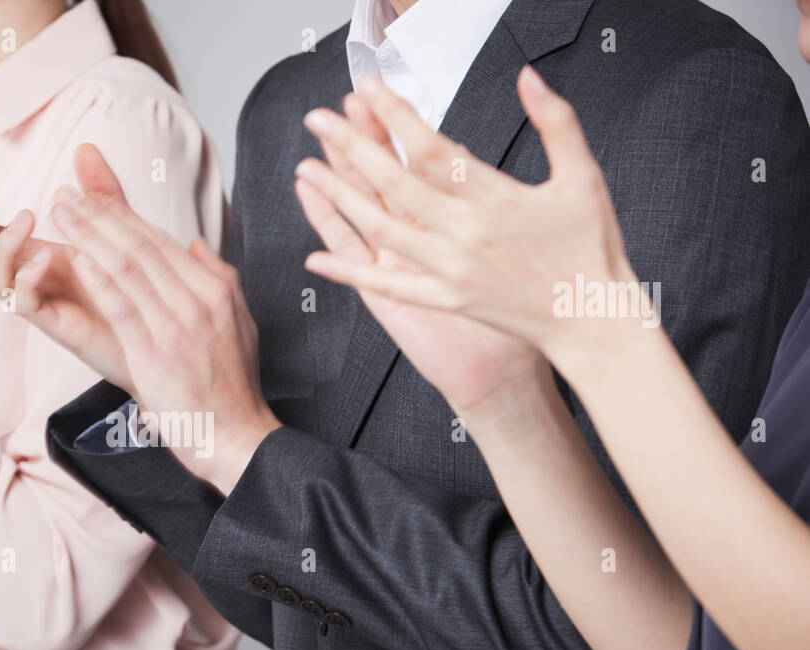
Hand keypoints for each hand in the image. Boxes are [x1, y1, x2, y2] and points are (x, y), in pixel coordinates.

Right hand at [0, 144, 134, 392]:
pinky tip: (46, 257)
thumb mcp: (116, 231)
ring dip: (3, 245)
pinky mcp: (57, 325)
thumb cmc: (130, 286)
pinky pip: (26, 304)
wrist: (156, 336)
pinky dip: (28, 279)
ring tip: (27, 217)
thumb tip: (85, 147)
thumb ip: (99, 193)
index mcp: (36, 254)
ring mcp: (40, 302)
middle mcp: (30, 277)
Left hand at [47, 163, 279, 494]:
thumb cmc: (231, 386)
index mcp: (214, 290)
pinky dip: (99, 281)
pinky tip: (76, 259)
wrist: (235, 435)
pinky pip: (123, 308)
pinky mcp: (156, 354)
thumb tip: (196, 243)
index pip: (161, 242)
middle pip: (141, 246)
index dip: (123, 216)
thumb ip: (218, 278)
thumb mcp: (239, 323)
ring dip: (90, 235)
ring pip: (129, 268)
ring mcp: (177, 326)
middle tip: (66, 193)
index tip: (92, 197)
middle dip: (99, 214)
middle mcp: (197, 301)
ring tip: (61, 212)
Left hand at [299, 70, 642, 373]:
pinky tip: (317, 258)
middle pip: (394, 183)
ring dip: (340, 198)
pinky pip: (388, 285)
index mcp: (496, 199)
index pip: (433, 148)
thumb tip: (527, 78)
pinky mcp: (446, 299)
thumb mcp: (583, 175)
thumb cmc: (590, 249)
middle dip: (351, 146)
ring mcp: (450, 270)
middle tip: (319, 119)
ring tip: (308, 170)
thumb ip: (555, 121)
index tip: (369, 89)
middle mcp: (466, 234)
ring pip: (382, 229)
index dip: (396, 116)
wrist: (592, 320)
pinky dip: (350, 273)